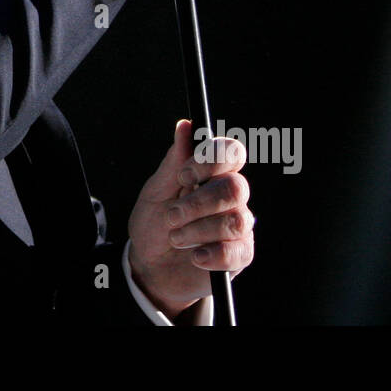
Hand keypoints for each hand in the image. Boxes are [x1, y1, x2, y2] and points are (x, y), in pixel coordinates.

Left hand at [127, 118, 254, 319]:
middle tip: (172, 216)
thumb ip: (174, 162)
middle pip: (235, 187)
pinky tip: (195, 257)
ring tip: (176, 238)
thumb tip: (185, 125)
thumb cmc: (155, 222)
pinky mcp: (240, 255)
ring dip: (199, 230)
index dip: (212, 161)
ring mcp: (238, 226)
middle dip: (199, 203)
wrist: (150, 265)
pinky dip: (213, 254)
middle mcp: (231, 197)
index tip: (184, 175)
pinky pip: (238, 251)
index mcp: (212, 174)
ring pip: (236, 220)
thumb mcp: (156, 191)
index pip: (232, 153)